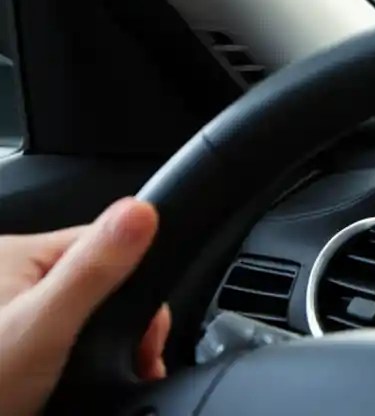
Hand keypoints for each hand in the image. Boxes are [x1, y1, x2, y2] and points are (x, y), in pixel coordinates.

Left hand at [0, 198, 169, 415]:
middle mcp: (3, 275)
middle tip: (110, 369)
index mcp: (12, 255)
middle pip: (90, 281)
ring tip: (73, 381)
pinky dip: (61, 361)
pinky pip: (50, 337)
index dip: (133, 288)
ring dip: (87, 347)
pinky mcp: (4, 342)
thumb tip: (140, 210)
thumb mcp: (43, 331)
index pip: (103, 244)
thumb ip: (93, 270)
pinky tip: (54, 384)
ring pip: (73, 313)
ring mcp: (2, 310)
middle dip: (108, 326)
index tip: (141, 339)